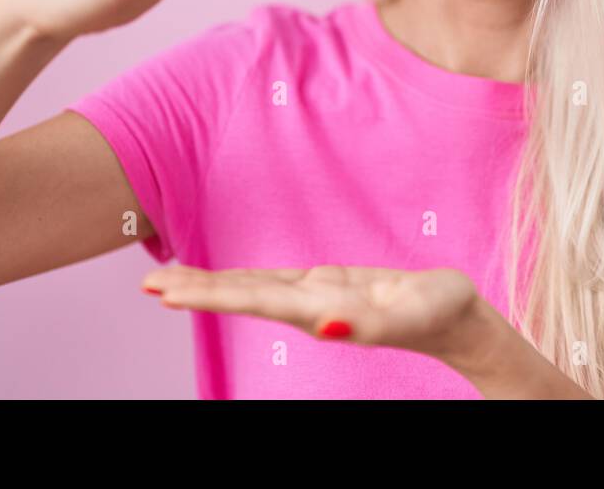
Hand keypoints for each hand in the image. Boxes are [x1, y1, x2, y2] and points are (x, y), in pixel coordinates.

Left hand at [141, 264, 486, 364]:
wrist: (455, 317)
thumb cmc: (437, 313)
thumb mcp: (407, 313)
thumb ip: (367, 321)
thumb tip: (325, 326)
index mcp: (321, 310)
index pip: (253, 300)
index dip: (210, 294)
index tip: (168, 293)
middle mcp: (308, 306)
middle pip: (242, 295)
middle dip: (195, 290)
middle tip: (148, 284)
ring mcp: (314, 295)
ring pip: (251, 287)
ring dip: (209, 284)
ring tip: (169, 280)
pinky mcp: (325, 284)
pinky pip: (271, 280)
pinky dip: (240, 277)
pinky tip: (222, 280)